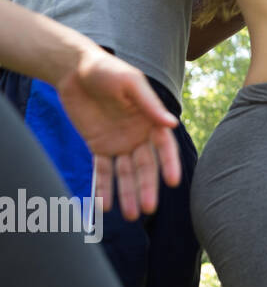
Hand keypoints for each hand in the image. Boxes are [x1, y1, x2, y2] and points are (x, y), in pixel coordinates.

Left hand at [57, 47, 180, 220]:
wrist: (74, 69)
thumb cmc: (108, 70)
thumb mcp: (130, 83)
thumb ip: (150, 104)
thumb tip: (173, 123)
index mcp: (152, 120)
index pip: (164, 147)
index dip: (169, 164)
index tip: (172, 182)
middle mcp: (139, 135)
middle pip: (145, 166)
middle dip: (147, 187)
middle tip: (148, 208)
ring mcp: (119, 143)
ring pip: (126, 174)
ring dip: (129, 194)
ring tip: (132, 216)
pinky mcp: (99, 146)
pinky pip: (102, 171)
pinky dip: (104, 188)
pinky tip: (106, 207)